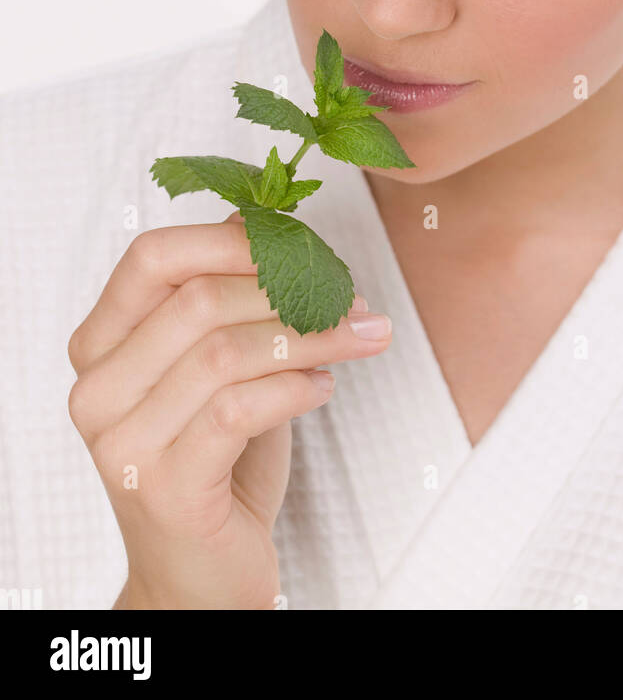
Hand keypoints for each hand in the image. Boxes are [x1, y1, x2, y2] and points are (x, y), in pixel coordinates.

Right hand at [67, 212, 390, 608]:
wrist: (201, 577)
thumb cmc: (216, 462)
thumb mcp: (222, 367)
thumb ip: (226, 296)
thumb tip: (254, 213)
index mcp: (101, 346)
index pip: (152, 257)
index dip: (231, 241)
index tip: (299, 246)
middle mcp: (97, 392)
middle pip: (197, 299)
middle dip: (290, 291)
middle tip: (353, 301)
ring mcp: (124, 444)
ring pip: (224, 353)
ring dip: (308, 336)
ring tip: (357, 339)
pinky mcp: (164, 489)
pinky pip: (238, 410)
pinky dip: (294, 387)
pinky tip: (323, 386)